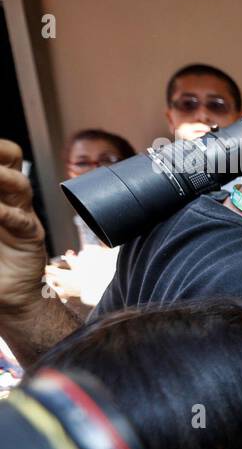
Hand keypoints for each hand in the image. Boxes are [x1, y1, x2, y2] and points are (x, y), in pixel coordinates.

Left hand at [0, 141, 50, 313]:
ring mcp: (22, 216)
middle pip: (13, 160)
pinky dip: (4, 213)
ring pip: (22, 184)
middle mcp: (8, 199)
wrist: (9, 297)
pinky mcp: (30, 238)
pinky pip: (21, 220)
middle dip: (0, 151)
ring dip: (2, 177)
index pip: (1, 159)